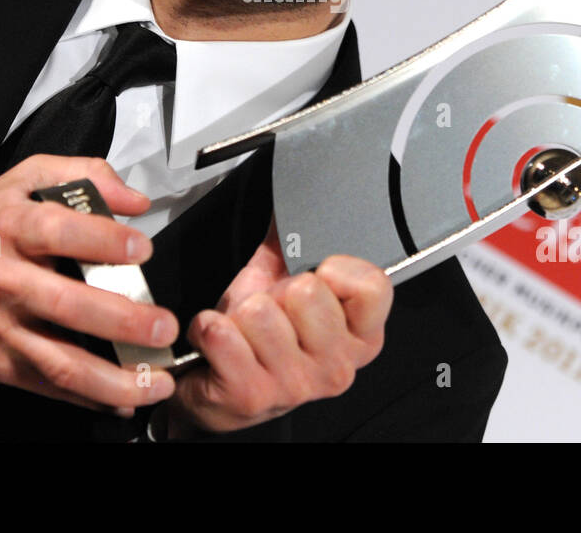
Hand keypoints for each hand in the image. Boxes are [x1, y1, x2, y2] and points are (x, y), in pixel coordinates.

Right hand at [0, 155, 176, 415]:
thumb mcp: (23, 180)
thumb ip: (83, 176)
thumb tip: (134, 202)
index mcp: (13, 227)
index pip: (59, 232)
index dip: (104, 241)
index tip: (142, 250)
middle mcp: (5, 279)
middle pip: (66, 305)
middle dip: (123, 321)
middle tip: (164, 327)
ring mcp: (1, 327)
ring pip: (61, 360)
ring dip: (115, 378)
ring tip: (156, 380)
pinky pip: (50, 386)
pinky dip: (90, 397)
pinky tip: (125, 397)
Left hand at [163, 219, 391, 434]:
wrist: (220, 391)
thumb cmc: (261, 337)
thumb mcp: (286, 283)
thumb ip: (299, 240)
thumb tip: (296, 185)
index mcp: (360, 336)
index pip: (373, 286)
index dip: (338, 269)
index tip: (317, 275)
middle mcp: (338, 366)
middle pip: (308, 292)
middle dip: (275, 292)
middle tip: (271, 312)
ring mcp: (297, 385)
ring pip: (260, 312)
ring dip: (238, 314)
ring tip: (242, 329)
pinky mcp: (252, 395)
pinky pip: (222, 334)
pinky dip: (207, 328)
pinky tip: (217, 341)